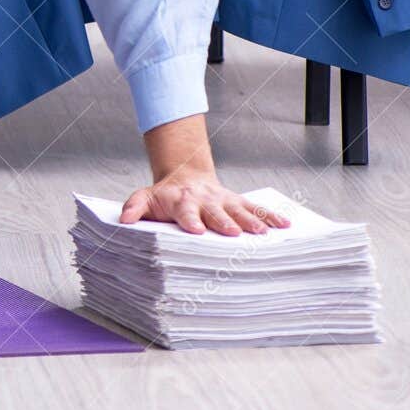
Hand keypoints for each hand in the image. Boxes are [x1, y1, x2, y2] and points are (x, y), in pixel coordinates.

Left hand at [119, 167, 292, 236]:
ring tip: (263, 232)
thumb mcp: (145, 197)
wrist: (186, 176)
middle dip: (224, 222)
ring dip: (251, 220)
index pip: (185, 211)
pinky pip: (256, 208)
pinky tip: (285, 224)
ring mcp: (224, 200)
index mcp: (182, 201)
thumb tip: (124, 221)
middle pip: (216, 212)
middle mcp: (205, 200)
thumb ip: (134, 207)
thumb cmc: (165, 195)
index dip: (191, 220)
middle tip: (234, 233)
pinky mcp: (238, 201)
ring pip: (239, 210)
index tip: (196, 230)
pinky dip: (271, 215)